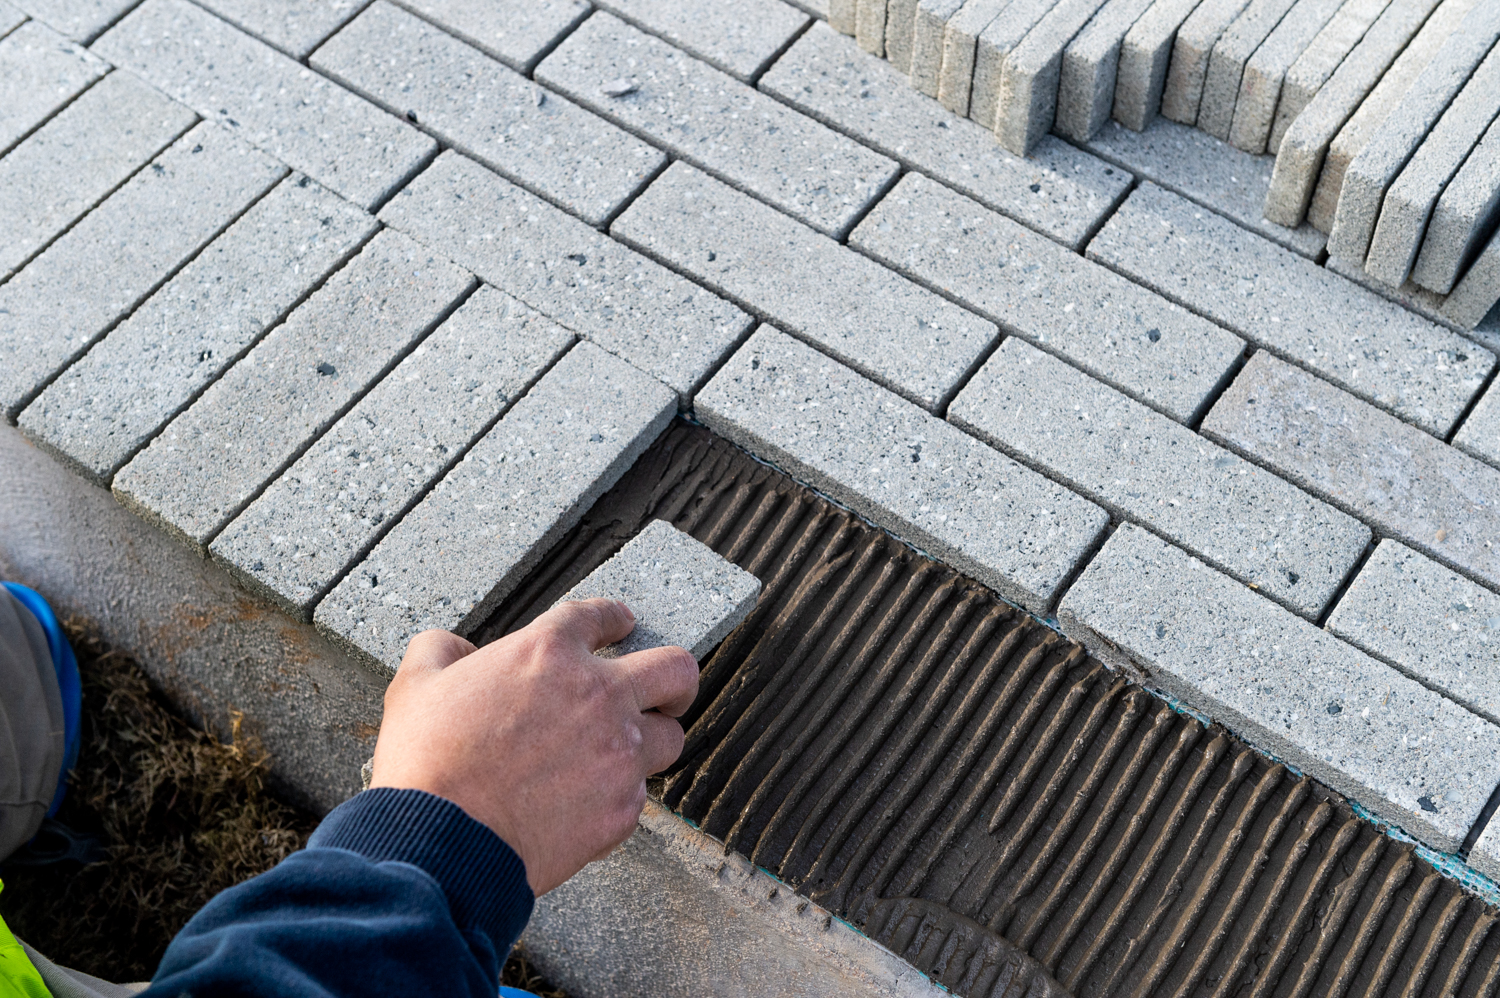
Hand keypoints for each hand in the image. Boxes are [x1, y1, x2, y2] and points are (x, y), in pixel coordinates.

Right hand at [369, 598, 698, 894]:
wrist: (442, 842)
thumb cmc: (426, 763)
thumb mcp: (415, 685)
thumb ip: (441, 650)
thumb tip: (456, 650)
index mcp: (548, 652)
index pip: (600, 616)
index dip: (615, 617)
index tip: (623, 624)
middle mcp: (599, 694)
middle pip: (677, 670)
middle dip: (675, 679)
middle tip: (663, 692)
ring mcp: (619, 752)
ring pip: (670, 738)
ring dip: (650, 742)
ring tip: (624, 753)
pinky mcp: (623, 807)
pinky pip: (638, 796)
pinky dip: (617, 797)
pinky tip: (586, 804)